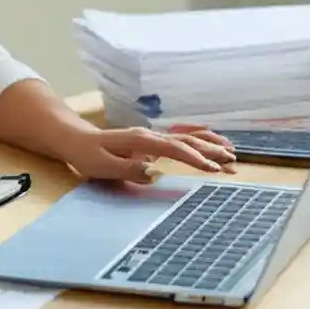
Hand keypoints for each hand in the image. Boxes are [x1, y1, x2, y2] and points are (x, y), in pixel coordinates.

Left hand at [60, 124, 236, 189]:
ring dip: (209, 145)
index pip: (175, 149)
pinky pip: (179, 140)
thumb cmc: (87, 154)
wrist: (76, 140)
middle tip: (233, 163)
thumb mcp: (103, 166)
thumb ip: (128, 168)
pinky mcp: (151, 142)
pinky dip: (198, 142)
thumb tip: (154, 172)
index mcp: (141, 141)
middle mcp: (150, 136)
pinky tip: (211, 145)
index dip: (195, 158)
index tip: (213, 169)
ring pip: (187, 138)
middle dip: (211, 151)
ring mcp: (152, 137)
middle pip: (187, 141)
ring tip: (231, 153)